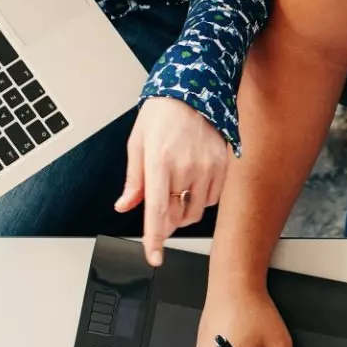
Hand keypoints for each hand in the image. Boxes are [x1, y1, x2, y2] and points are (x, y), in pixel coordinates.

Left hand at [116, 97, 228, 266]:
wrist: (193, 90)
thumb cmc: (161, 114)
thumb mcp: (137, 144)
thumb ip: (133, 181)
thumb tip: (124, 206)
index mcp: (159, 162)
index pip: (157, 211)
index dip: (154, 239)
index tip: (153, 257)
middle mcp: (185, 167)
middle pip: (177, 217)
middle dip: (167, 221)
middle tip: (162, 206)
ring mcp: (207, 167)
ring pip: (196, 211)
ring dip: (184, 210)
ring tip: (177, 190)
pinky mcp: (222, 166)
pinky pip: (211, 198)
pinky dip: (200, 198)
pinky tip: (193, 181)